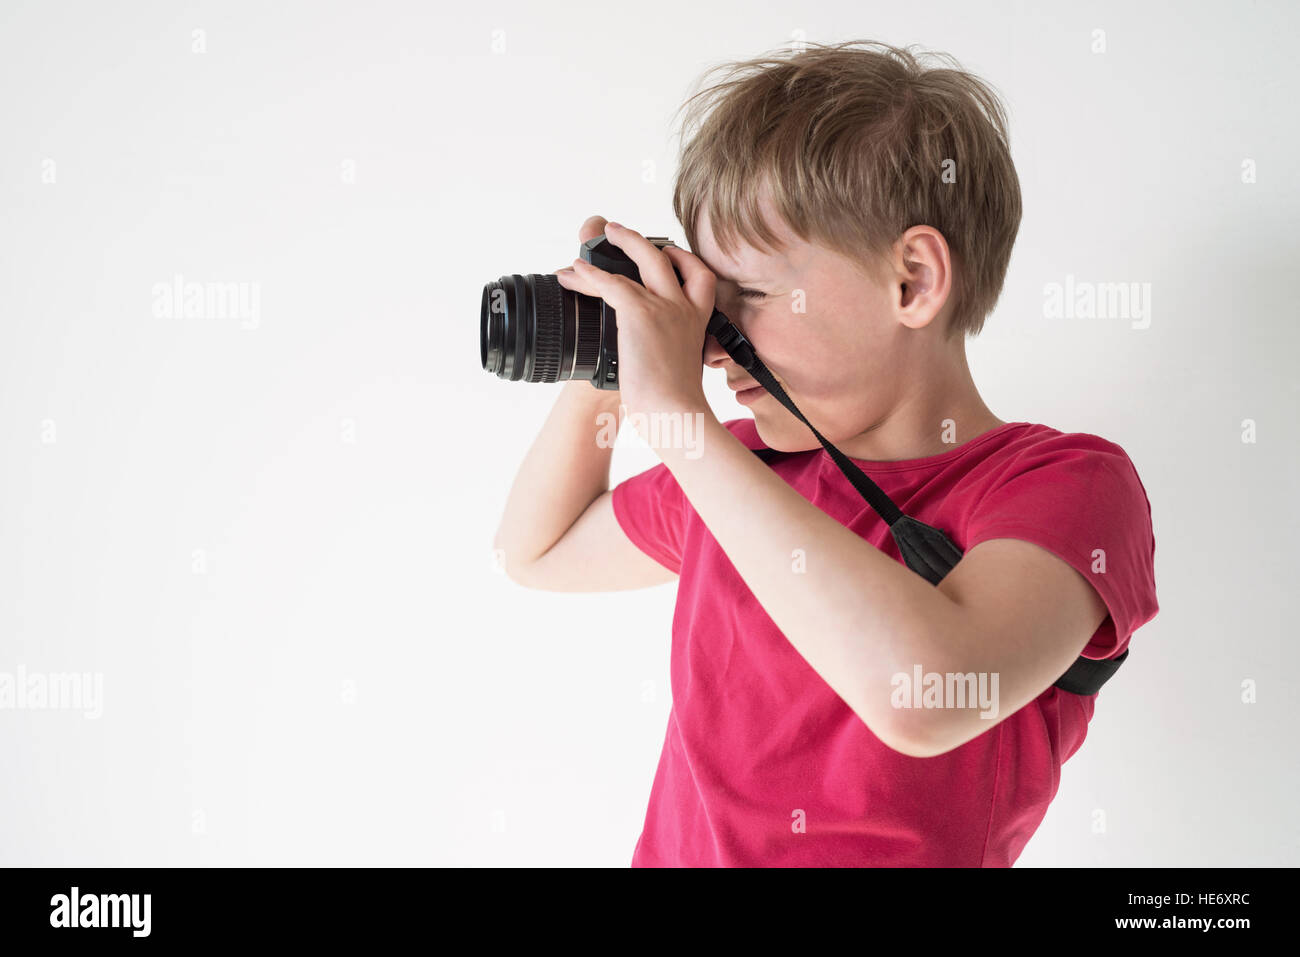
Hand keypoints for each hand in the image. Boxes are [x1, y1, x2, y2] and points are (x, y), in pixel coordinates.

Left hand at [555, 220, 716, 443]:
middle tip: (617, 230)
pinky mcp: (641, 314)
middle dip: (640, 240)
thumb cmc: (674, 401)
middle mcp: (684, 308)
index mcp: (697, 320)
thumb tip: (646, 354)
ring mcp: (665, 307)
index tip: (669, 253)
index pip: (700, 277)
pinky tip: (573, 273)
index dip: (683, 260)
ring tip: (585, 247)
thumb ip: (667, 349)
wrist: (675, 412)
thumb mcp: (677, 366)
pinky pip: (612, 284)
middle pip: (668, 258)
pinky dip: (590, 275)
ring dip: (613, 246)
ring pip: (641, 260)